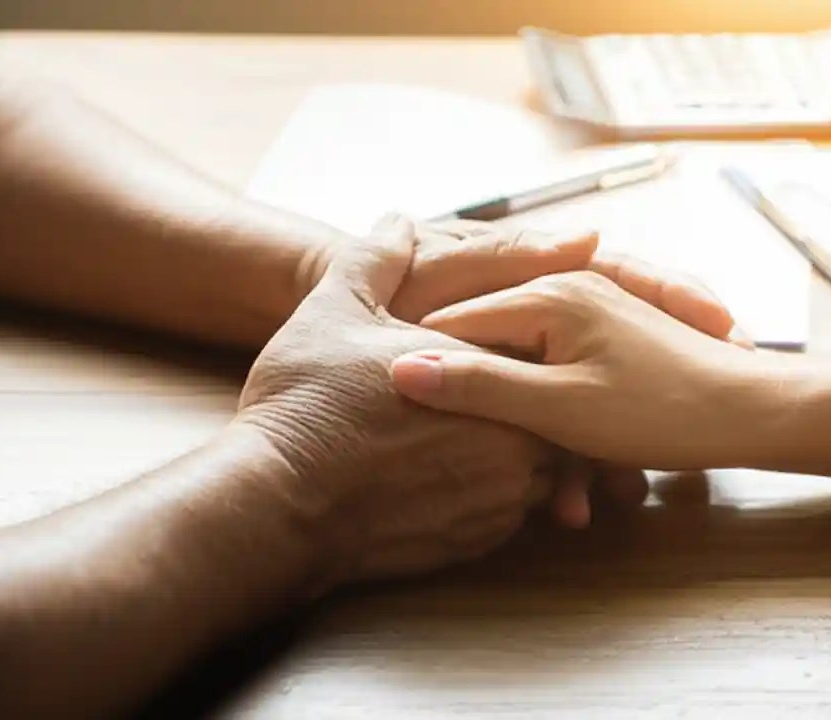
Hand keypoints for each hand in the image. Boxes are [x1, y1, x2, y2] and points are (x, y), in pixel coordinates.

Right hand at [235, 214, 559, 583]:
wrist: (278, 508)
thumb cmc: (306, 405)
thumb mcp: (335, 311)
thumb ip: (377, 260)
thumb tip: (397, 221)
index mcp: (493, 371)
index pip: (538, 342)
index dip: (525, 337)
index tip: (505, 338)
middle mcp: (516, 435)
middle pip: (552, 407)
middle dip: (535, 396)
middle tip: (513, 388)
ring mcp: (505, 494)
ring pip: (542, 463)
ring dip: (524, 448)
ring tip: (482, 433)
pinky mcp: (484, 540)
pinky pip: (516, 509)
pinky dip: (501, 491)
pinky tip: (460, 476)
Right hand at [366, 218, 752, 523]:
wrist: (758, 413)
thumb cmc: (661, 410)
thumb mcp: (558, 406)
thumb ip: (480, 384)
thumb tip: (405, 369)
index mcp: (548, 296)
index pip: (454, 324)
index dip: (420, 367)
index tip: (393, 412)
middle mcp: (571, 292)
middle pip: (492, 346)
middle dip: (481, 408)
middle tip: (462, 461)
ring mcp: (596, 317)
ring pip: (532, 374)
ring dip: (532, 434)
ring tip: (555, 498)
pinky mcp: (615, 347)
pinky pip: (567, 383)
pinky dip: (565, 429)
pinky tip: (577, 486)